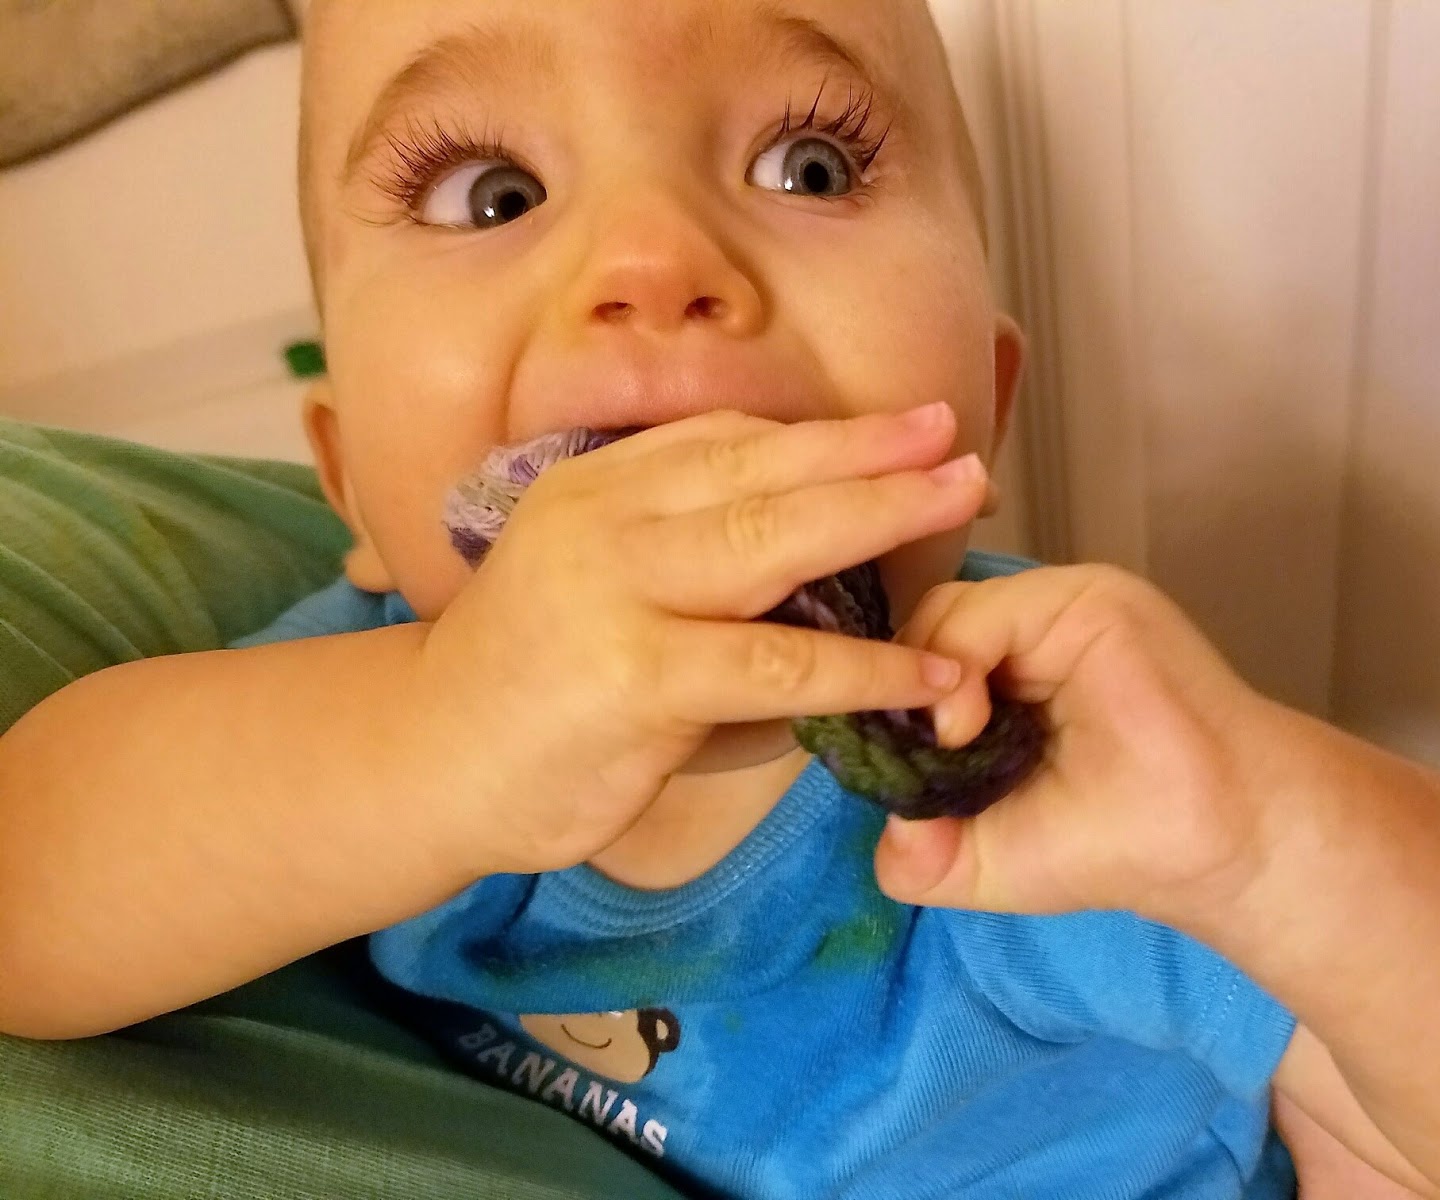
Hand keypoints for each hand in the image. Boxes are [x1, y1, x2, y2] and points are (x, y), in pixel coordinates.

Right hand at [411, 404, 985, 874]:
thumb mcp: (589, 576)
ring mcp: (617, 590)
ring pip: (773, 540)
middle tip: (957, 438)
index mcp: (597, 485)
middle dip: (871, 450)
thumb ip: (676, 544)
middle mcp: (606, 517)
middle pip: (761, 468)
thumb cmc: (528, 679)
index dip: (825, 436)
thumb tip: (802, 534)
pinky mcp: (636, 674)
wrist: (428, 761)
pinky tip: (928, 672)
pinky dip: (864, 667)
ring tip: (964, 499)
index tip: (906, 431)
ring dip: (880, 517)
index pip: (726, 438)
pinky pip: (776, 663)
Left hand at [877, 565, 1285, 922]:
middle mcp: (1021, 636)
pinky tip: (968, 723)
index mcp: (997, 683)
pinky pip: (983, 608)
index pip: (906, 664)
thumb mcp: (980, 862)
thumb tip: (877, 824)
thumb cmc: (1106, 849)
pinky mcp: (1082, 599)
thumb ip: (912, 851)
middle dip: (892, 690)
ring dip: (924, 680)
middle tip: (913, 753)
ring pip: (939, 613)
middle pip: (915, 632)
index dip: (875, 704)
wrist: (1209, 845)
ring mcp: (1051, 612)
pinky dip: (955, 662)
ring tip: (954, 742)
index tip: (872, 760)